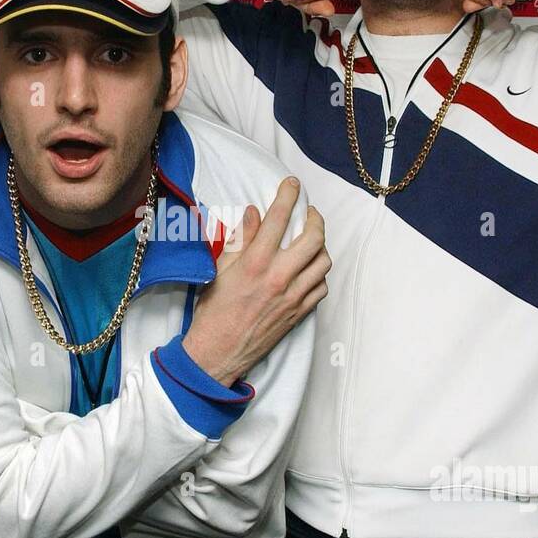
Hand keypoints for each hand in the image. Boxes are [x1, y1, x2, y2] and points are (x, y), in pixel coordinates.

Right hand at [182, 177, 329, 386]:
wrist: (217, 353)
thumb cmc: (213, 312)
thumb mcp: (220, 270)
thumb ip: (241, 240)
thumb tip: (254, 214)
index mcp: (255, 263)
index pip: (279, 219)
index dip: (288, 196)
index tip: (292, 185)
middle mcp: (278, 277)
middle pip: (314, 238)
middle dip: (315, 219)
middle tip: (308, 214)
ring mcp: (293, 297)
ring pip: (323, 262)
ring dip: (320, 247)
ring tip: (310, 242)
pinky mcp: (299, 313)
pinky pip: (321, 287)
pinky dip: (318, 274)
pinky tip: (308, 270)